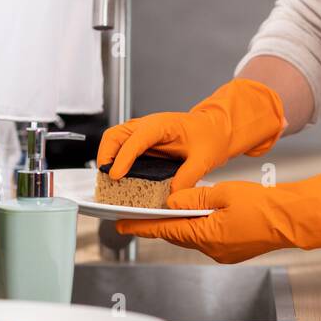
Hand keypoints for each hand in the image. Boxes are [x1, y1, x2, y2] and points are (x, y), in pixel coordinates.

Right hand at [97, 78, 286, 191]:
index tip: (116, 175)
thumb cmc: (209, 136)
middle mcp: (147, 125)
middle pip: (115, 134)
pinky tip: (117, 178)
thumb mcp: (203, 159)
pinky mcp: (141, 143)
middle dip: (106, 155)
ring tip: (109, 181)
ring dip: (107, 158)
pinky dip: (114, 161)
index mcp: (161, 125)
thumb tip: (172, 196)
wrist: (214, 129)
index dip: (124, 157)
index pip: (136, 138)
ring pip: (114, 140)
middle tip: (106, 179)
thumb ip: (187, 177)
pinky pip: (121, 149)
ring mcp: (142, 133)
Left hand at [116, 168, 320, 263]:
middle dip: (159, 223)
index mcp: (205, 235)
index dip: (140, 225)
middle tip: (141, 212)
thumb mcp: (223, 193)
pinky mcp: (232, 249)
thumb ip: (194, 196)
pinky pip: (207, 237)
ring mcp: (222, 252)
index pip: (164, 230)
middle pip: (176, 234)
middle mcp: (211, 248)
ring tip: (169, 209)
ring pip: (192, 235)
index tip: (121, 222)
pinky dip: (198, 226)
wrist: (292, 219)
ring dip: (181, 223)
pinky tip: (200, 213)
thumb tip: (173, 199)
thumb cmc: (264, 206)